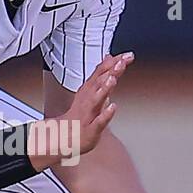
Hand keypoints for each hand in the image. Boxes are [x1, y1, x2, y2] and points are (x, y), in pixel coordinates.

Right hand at [28, 52, 131, 171]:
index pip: (101, 73)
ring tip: (112, 79)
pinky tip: (113, 107)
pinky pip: (98, 121)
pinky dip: (105, 114)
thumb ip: (103, 73)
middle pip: (98, 83)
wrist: (65, 137)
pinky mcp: (91, 129)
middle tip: (120, 62)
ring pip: (96, 100)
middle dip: (110, 72)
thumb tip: (110, 57)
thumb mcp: (92, 90)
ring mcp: (89, 114)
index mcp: (89, 90)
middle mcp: (88, 99)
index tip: (126, 55)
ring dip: (104, 89)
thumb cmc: (81, 114)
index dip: (114, 64)